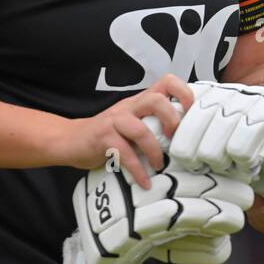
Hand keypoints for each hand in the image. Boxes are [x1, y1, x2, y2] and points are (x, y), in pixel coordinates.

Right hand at [61, 74, 194, 188]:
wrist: (71, 140)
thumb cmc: (109, 135)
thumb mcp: (133, 123)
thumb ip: (154, 124)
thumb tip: (186, 140)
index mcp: (140, 101)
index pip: (166, 82)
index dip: (183, 93)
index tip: (192, 114)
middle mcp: (129, 107)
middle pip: (156, 100)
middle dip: (172, 120)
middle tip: (175, 140)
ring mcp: (115, 121)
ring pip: (140, 129)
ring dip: (154, 151)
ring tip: (159, 166)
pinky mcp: (103, 138)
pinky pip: (124, 154)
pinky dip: (137, 170)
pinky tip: (144, 181)